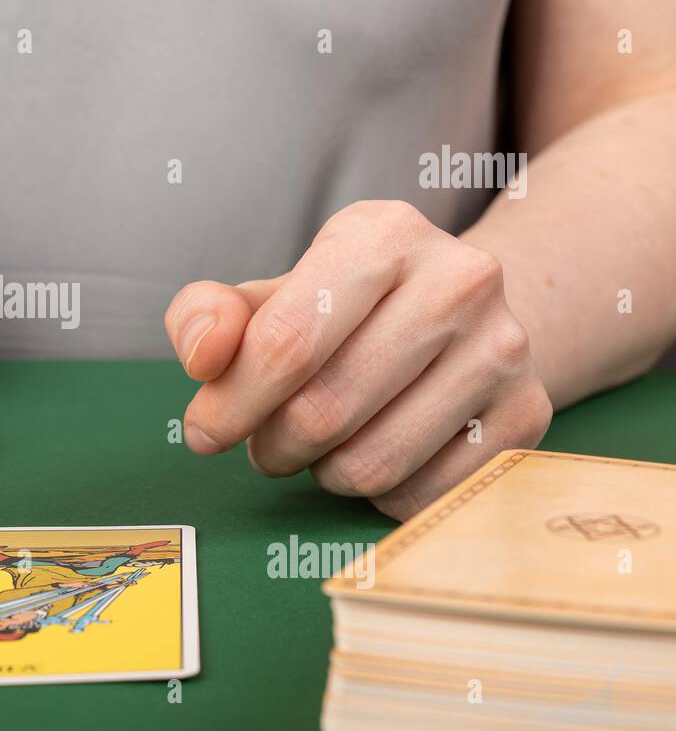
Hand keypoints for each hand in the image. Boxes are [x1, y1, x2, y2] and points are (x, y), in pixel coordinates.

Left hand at [165, 201, 552, 520]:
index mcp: (383, 234)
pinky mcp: (529, 414)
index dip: (231, 403)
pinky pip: (421, 496)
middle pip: (323, 411)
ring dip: (321, 473)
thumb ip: (208, 315)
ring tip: (317, 447)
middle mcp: (459, 280)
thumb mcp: (271, 293)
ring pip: (371, 464)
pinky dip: (378, 494)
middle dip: (271, 444)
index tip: (203, 433)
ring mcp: (504, 348)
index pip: (286, 342)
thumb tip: (201, 357)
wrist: (463, 317)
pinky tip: (375, 454)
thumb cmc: (342, 310)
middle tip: (264, 444)